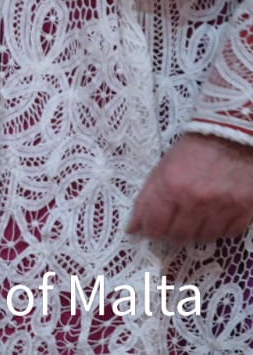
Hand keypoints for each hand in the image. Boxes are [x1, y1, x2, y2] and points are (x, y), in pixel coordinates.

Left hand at [128, 132, 252, 243]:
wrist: (233, 136)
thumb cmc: (194, 150)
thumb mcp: (163, 167)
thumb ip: (147, 198)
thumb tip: (134, 227)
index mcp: (170, 186)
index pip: (154, 225)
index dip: (149, 230)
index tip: (149, 228)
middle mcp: (195, 200)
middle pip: (178, 236)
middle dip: (171, 233)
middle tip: (172, 223)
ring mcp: (221, 207)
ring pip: (202, 238)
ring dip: (195, 231)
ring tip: (194, 216)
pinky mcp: (244, 210)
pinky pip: (227, 233)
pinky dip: (219, 228)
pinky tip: (215, 215)